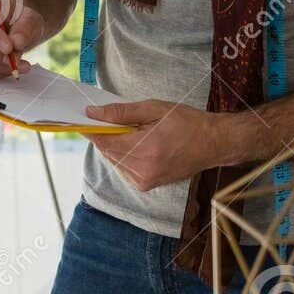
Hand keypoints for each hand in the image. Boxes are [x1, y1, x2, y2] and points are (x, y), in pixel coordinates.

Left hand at [84, 100, 240, 191]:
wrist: (213, 144)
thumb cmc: (187, 122)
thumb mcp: (154, 109)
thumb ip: (121, 113)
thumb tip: (93, 113)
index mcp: (144, 150)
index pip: (104, 140)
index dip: (90, 129)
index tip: (80, 117)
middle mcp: (142, 171)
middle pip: (107, 151)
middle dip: (106, 134)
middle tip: (111, 117)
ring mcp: (144, 181)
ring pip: (114, 159)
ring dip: (117, 144)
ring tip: (136, 131)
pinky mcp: (146, 185)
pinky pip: (124, 167)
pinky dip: (125, 154)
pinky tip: (140, 143)